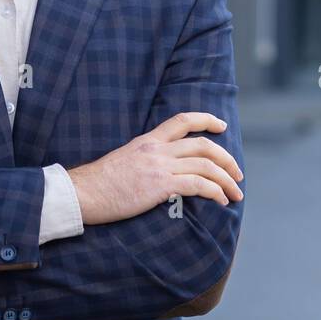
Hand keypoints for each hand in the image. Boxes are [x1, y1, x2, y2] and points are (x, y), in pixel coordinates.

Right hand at [67, 112, 243, 225]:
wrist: (83, 192)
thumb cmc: (99, 183)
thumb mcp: (125, 159)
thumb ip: (145, 159)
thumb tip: (160, 169)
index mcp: (148, 140)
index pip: (182, 120)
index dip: (206, 119)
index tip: (221, 125)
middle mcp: (157, 149)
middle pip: (203, 146)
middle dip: (226, 159)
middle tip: (237, 173)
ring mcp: (160, 166)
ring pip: (206, 166)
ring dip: (227, 180)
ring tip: (235, 193)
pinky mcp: (160, 185)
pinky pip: (198, 185)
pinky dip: (215, 191)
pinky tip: (221, 200)